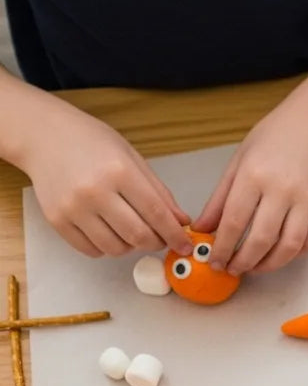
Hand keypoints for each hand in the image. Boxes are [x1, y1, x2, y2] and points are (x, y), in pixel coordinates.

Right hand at [17, 97, 189, 256]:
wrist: (43, 136)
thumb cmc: (92, 143)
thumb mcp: (132, 158)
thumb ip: (159, 192)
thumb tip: (181, 221)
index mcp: (120, 172)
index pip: (157, 214)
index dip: (175, 234)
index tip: (185, 245)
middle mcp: (94, 192)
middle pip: (138, 236)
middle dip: (156, 243)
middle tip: (160, 239)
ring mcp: (72, 208)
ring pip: (115, 248)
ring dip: (131, 246)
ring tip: (131, 230)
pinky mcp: (56, 220)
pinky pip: (90, 250)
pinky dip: (106, 248)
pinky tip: (109, 232)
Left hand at [195, 98, 307, 275]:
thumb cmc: (274, 138)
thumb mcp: (239, 162)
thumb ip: (220, 198)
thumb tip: (203, 228)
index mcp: (254, 175)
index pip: (233, 223)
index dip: (221, 248)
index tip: (213, 260)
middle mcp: (282, 189)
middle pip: (260, 240)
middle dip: (242, 262)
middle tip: (232, 269)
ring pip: (288, 246)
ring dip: (269, 265)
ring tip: (255, 268)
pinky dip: (294, 254)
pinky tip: (279, 255)